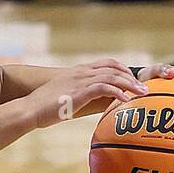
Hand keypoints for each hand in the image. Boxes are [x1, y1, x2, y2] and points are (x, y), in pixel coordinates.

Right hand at [26, 59, 149, 129]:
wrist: (29, 109)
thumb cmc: (43, 107)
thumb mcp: (62, 97)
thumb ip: (75, 97)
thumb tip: (83, 106)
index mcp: (78, 72)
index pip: (106, 63)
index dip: (122, 69)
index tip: (132, 78)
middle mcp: (81, 73)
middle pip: (113, 68)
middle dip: (131, 77)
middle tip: (144, 87)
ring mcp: (80, 81)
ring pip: (112, 77)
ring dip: (129, 84)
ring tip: (142, 93)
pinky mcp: (79, 92)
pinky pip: (104, 88)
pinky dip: (118, 93)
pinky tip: (125, 101)